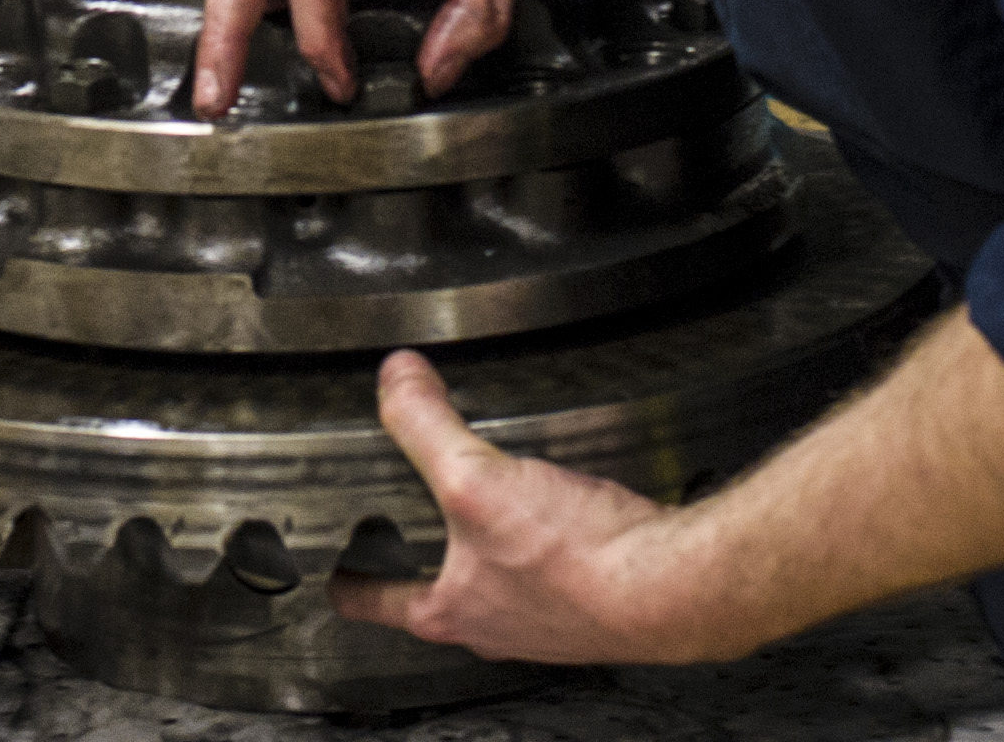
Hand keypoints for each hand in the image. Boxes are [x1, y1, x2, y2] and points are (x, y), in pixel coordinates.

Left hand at [334, 351, 715, 665]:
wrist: (671, 589)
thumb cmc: (580, 563)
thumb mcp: (477, 481)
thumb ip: (426, 425)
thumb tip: (396, 378)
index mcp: (448, 610)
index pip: (374, 603)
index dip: (346, 581)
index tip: (332, 573)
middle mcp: (493, 625)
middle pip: (434, 597)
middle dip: (417, 562)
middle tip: (402, 530)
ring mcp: (542, 619)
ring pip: (491, 587)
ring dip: (480, 556)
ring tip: (475, 515)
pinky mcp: (587, 603)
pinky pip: (548, 572)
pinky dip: (540, 547)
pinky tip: (555, 516)